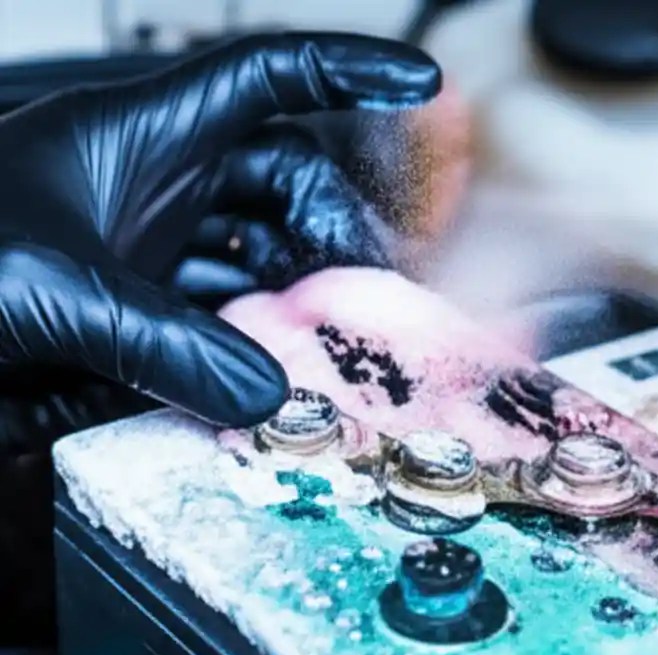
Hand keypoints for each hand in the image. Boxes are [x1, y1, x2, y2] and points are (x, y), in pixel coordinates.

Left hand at [0, 33, 441, 455]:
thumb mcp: (47, 288)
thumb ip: (158, 341)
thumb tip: (263, 390)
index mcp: (138, 135)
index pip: (266, 78)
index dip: (347, 72)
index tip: (420, 85)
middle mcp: (155, 186)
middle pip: (284, 184)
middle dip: (334, 226)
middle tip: (365, 287)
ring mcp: (150, 251)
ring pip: (261, 255)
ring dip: (300, 294)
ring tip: (325, 340)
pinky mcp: (139, 315)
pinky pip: (222, 319)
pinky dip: (253, 345)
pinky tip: (267, 376)